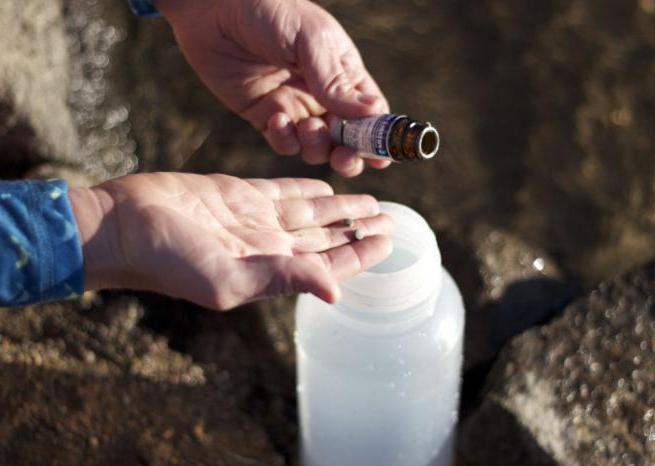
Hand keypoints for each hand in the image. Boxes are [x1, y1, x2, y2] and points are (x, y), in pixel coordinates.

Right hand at [69, 173, 392, 309]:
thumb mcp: (228, 278)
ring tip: (369, 200)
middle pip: (325, 239)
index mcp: (270, 271)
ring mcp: (253, 219)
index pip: (328, 265)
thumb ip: (284, 279)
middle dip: (357, 230)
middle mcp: (267, 246)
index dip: (360, 254)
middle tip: (390, 219)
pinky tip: (326, 185)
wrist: (122, 226)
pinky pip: (282, 190)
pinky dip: (307, 187)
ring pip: (310, 213)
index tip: (389, 241)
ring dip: (339, 208)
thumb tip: (336, 292)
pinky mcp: (237, 193)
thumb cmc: (169, 260)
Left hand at [154, 0, 390, 176]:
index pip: (372, 113)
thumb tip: (375, 113)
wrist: (213, 9)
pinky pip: (283, 143)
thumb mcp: (310, 41)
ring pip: (317, 147)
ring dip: (316, 146)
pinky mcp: (266, 116)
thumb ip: (337, 81)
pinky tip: (276, 118)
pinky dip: (284, 140)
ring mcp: (295, 107)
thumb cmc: (270, 12)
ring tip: (305, 125)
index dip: (378, 137)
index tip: (381, 156)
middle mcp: (323, 95)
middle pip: (348, 140)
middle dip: (349, 155)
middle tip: (343, 157)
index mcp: (344, 73)